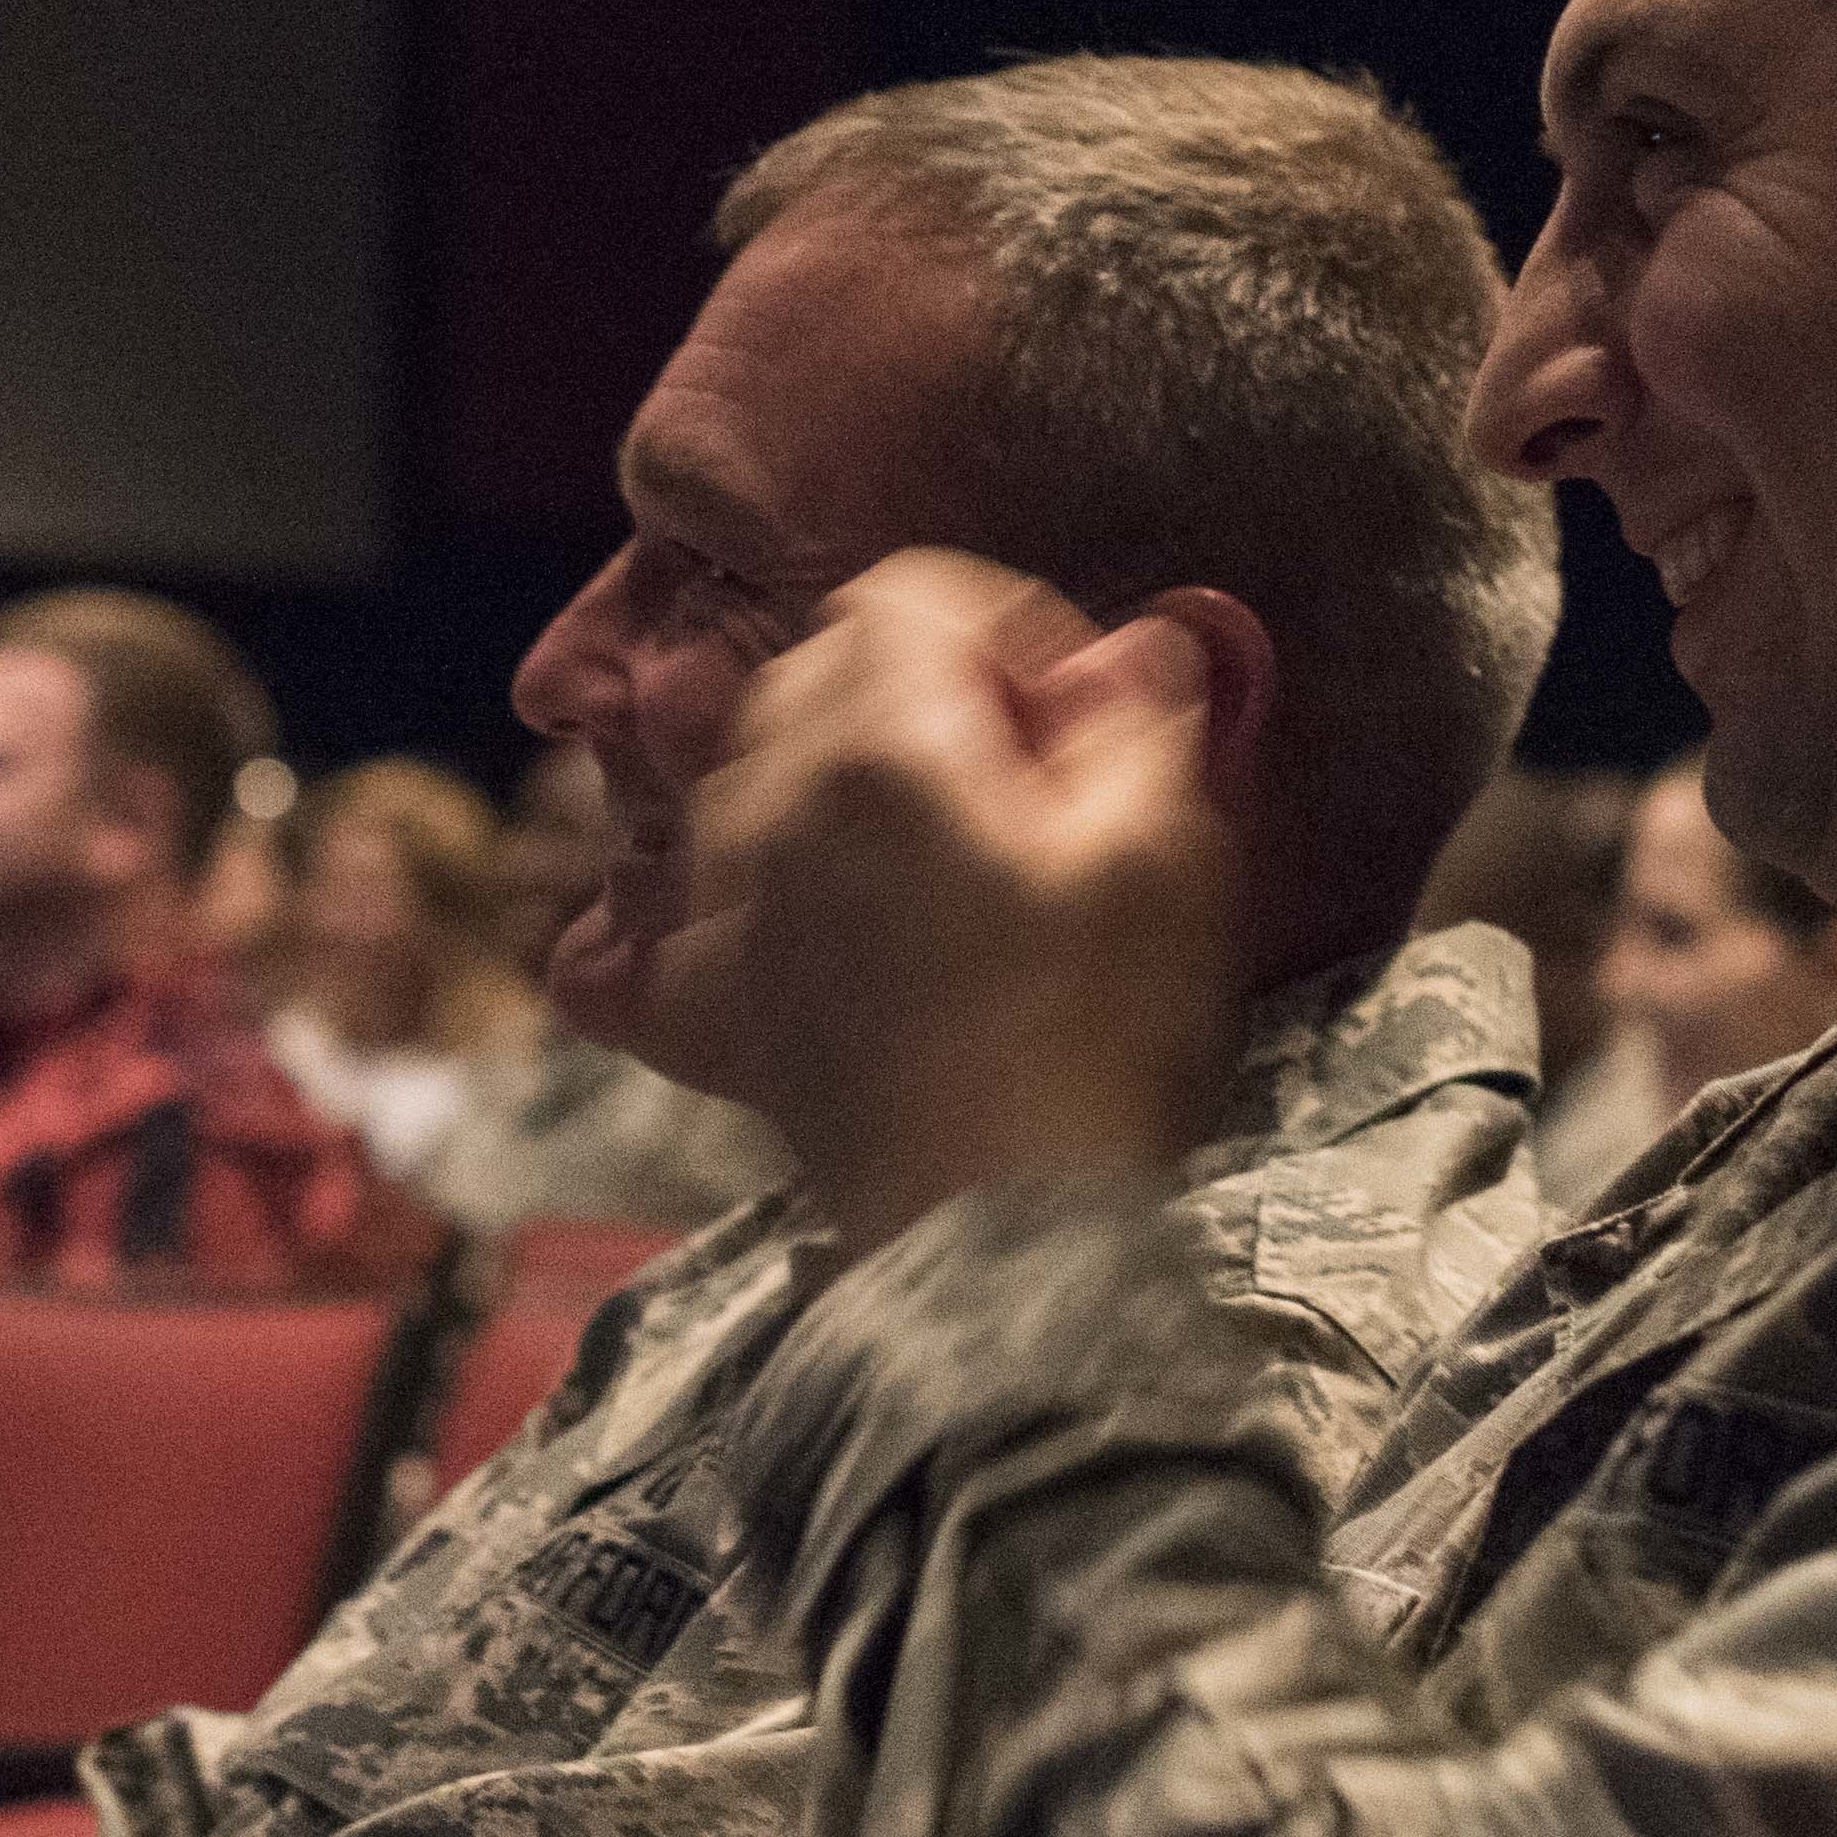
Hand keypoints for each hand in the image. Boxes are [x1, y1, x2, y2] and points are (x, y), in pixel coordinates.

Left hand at [692, 552, 1240, 1252]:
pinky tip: (787, 937)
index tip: (1071, 715)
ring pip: (744, 775)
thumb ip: (1137, 720)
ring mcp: (728, 911)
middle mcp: (773, 807)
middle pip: (814, 671)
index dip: (1007, 630)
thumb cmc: (1094, 1040)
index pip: (908, 594)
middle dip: (913, 693)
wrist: (1000, 1242)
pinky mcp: (715, 1012)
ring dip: (826, 781)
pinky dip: (723, 907)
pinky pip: (675, 924)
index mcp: (880, 746)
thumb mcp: (1161, 855)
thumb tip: (1140, 642)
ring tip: (927, 858)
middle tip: (1014, 784)